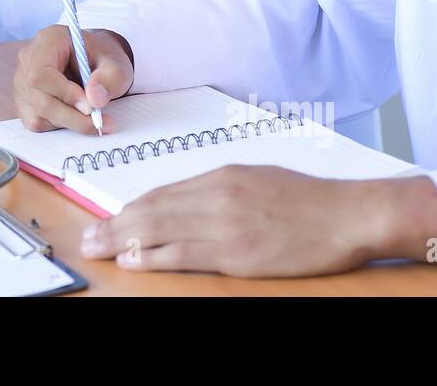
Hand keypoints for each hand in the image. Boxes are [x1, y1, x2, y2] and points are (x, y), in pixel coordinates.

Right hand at [13, 25, 133, 134]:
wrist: (96, 62)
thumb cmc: (103, 59)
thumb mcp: (116, 64)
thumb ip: (109, 79)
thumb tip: (94, 100)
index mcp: (49, 40)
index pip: (41, 72)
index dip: (63, 93)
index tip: (89, 106)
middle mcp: (29, 59)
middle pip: (40, 97)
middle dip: (72, 116)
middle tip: (100, 123)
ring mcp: (22, 81)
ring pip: (39, 113)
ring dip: (69, 121)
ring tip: (92, 114)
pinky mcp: (24, 100)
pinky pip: (37, 121)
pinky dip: (59, 124)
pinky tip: (75, 113)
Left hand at [80, 167, 436, 276]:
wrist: (348, 214)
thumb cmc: (309, 200)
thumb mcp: (258, 180)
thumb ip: (221, 190)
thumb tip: (188, 200)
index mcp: (222, 176)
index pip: (162, 191)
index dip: (130, 207)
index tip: (108, 217)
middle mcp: (216, 194)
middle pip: (152, 208)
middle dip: (115, 223)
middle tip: (88, 236)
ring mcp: (224, 223)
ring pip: (159, 229)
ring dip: (123, 239)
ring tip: (98, 248)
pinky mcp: (236, 251)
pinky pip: (184, 252)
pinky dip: (153, 255)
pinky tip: (134, 259)